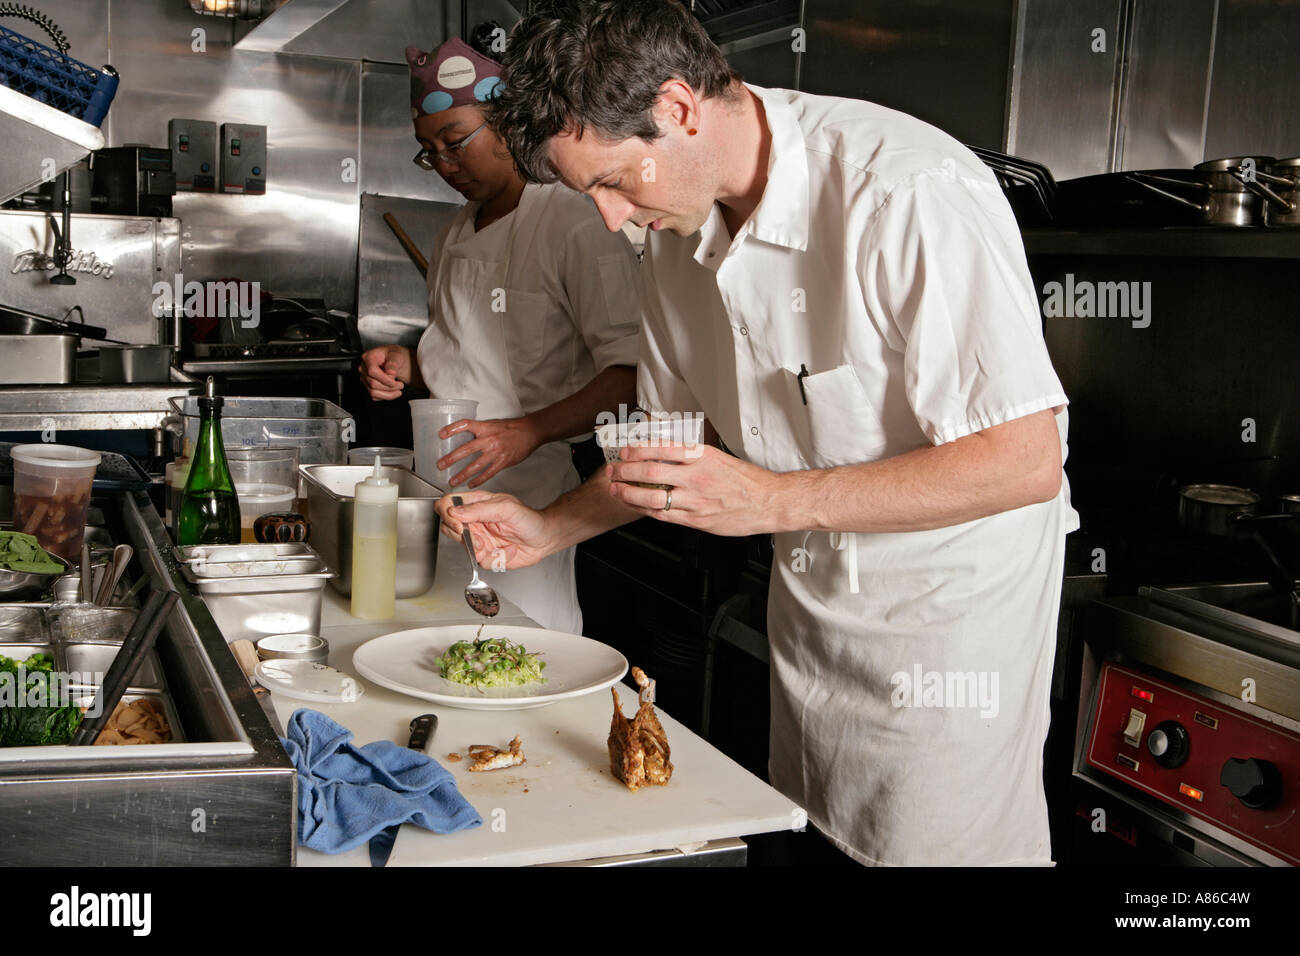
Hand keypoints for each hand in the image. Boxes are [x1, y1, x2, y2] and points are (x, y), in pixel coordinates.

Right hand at [357, 345, 411, 400]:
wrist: (395, 360)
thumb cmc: (394, 356)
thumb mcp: (397, 354)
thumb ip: (393, 362)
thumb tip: (390, 372)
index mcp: (369, 357)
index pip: (372, 371)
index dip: (384, 379)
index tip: (394, 382)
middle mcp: (364, 368)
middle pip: (373, 383)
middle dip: (389, 387)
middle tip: (400, 385)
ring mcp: (365, 378)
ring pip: (373, 392)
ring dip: (388, 394)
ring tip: (399, 389)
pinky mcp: (368, 386)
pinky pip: (375, 396)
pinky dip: (386, 396)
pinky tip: (394, 392)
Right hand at [436, 490, 553, 569]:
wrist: (543, 539)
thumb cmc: (529, 519)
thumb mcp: (506, 508)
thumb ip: (480, 509)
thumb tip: (454, 512)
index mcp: (476, 504)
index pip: (447, 504)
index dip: (447, 515)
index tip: (458, 525)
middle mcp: (474, 521)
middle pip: (449, 528)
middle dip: (464, 537)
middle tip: (480, 540)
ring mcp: (479, 538)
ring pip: (464, 547)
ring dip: (479, 550)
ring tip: (495, 546)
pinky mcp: (487, 554)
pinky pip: (481, 561)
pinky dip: (496, 558)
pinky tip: (507, 550)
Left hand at [437, 416, 541, 487]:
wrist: (530, 432)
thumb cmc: (511, 428)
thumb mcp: (493, 424)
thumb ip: (480, 431)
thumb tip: (466, 438)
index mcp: (485, 427)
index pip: (465, 425)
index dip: (452, 429)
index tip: (441, 435)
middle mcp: (489, 439)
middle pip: (466, 449)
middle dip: (451, 458)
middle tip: (440, 465)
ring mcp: (496, 452)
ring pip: (475, 465)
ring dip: (462, 474)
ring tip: (453, 481)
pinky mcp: (503, 462)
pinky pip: (488, 473)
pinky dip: (478, 480)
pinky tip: (471, 484)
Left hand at [607, 443, 785, 536]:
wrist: (768, 502)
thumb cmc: (746, 480)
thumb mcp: (718, 456)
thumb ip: (692, 455)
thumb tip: (664, 451)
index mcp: (702, 456)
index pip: (661, 448)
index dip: (637, 450)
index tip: (625, 450)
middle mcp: (696, 476)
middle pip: (650, 472)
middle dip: (625, 471)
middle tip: (613, 470)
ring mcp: (695, 500)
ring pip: (652, 497)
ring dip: (629, 494)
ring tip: (616, 489)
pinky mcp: (696, 519)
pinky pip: (664, 515)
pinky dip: (645, 509)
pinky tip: (636, 505)